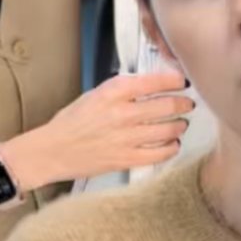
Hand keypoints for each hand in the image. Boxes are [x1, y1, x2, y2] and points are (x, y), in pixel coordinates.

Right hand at [19, 71, 194, 186]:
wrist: (52, 151)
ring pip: (168, 130)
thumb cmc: (70, 124)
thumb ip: (122, 90)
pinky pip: (159, 154)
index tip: (182, 81)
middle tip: (187, 104)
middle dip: (183, 104)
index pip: (155, 81)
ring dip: (179, 126)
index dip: (175, 80)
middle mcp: (122, 113)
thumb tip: (150, 87)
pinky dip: (171, 148)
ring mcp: (126, 138)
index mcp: (113, 92)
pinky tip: (172, 144)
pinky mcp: (126, 159)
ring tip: (181, 124)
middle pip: (168, 105)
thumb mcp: (94, 95)